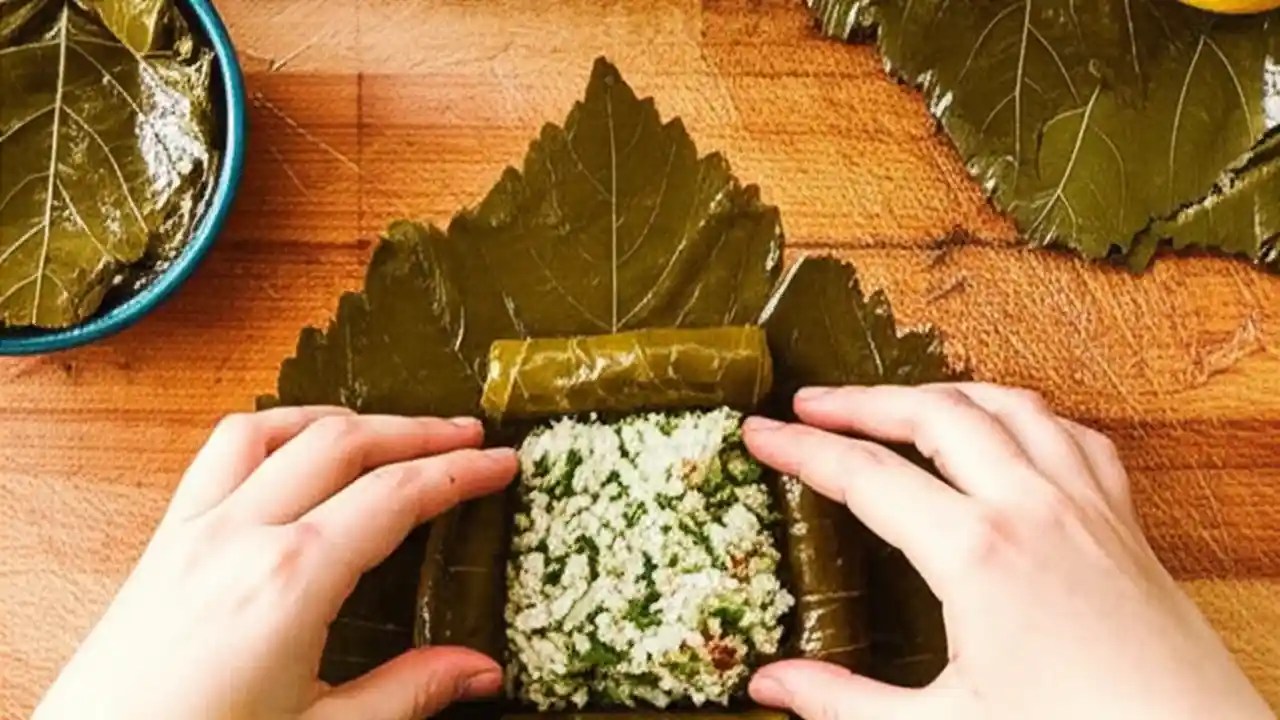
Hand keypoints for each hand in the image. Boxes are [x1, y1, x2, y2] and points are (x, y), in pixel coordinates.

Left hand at [34, 407, 516, 719]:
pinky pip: (222, 451)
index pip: (397, 496)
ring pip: (279, 428)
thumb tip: (481, 670)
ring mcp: (195, 529)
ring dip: (345, 418)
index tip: (502, 463)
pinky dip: (274, 430)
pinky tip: (299, 449)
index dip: (460, 473)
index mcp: (291, 581)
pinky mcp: (164, 540)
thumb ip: (408, 692)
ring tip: (391, 429)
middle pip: (345, 443)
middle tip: (469, 437)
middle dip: (417, 432)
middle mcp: (241, 535)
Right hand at [743, 384, 1271, 719]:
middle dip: (862, 401)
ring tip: (899, 403)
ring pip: (1008, 404)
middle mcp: (1032, 506)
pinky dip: (1027, 416)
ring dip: (944, 393)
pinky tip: (1008, 432)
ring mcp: (1085, 505)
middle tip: (810, 405)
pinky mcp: (1124, 522)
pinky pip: (1073, 435)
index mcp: (976, 552)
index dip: (801, 451)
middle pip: (934, 414)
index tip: (759, 433)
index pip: (866, 475)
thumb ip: (841, 702)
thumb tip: (766, 687)